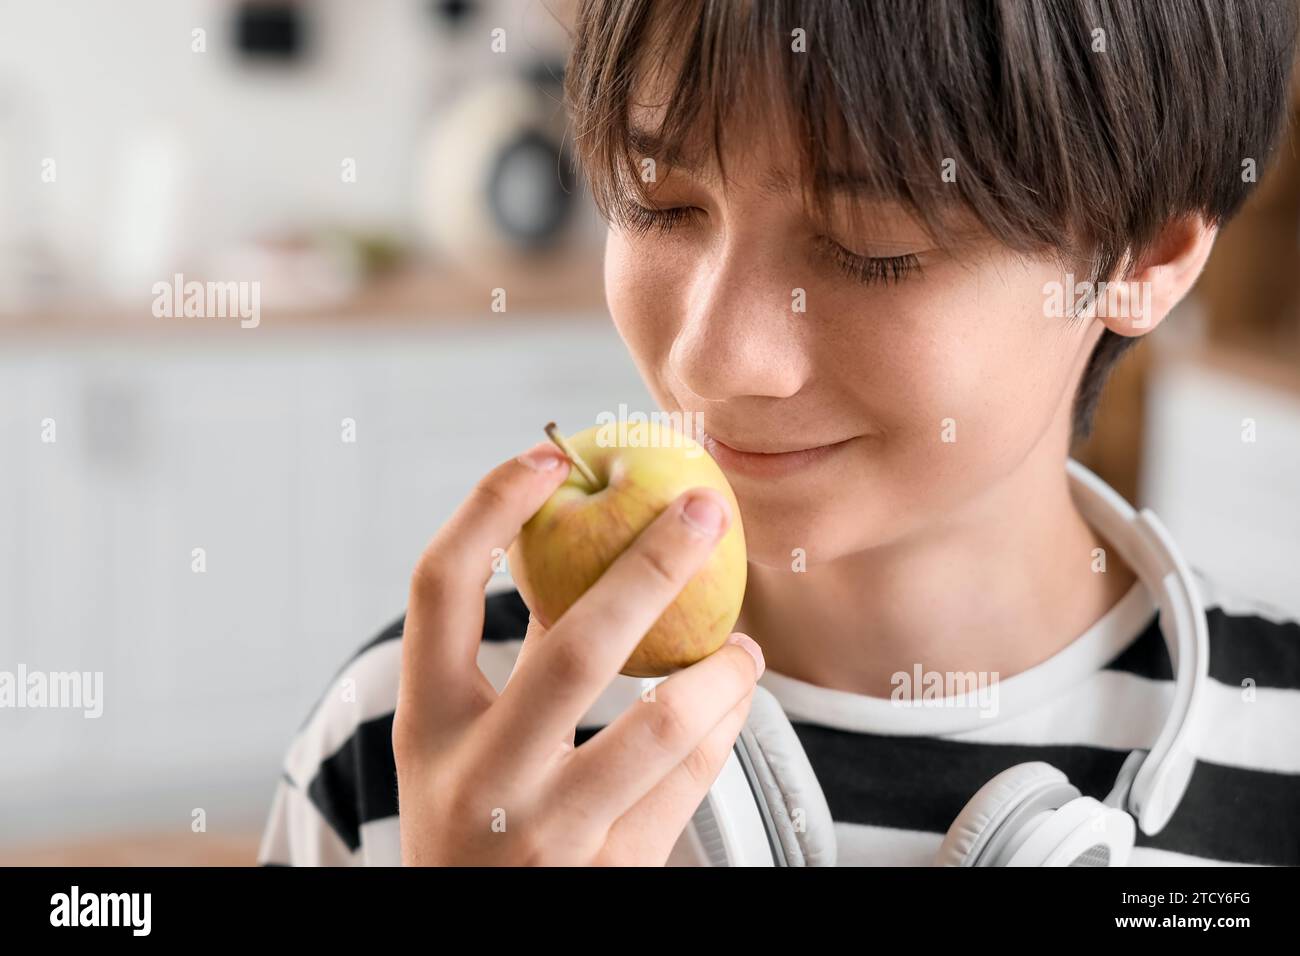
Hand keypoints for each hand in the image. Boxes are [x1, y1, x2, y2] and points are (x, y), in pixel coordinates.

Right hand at [392, 441, 763, 864]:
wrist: (468, 946)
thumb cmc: (471, 824)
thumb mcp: (459, 747)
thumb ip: (515, 663)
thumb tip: (587, 549)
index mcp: (423, 724)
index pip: (438, 588)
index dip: (489, 508)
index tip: (548, 456)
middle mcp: (476, 778)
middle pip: (573, 646)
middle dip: (652, 564)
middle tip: (705, 509)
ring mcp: (543, 834)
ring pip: (660, 727)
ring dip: (719, 670)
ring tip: (744, 642)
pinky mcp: (608, 874)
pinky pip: (688, 784)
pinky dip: (722, 731)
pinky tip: (733, 702)